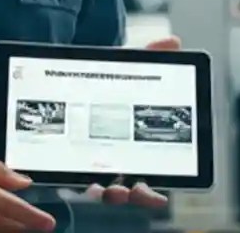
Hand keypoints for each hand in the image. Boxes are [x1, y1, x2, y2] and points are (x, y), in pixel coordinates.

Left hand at [81, 36, 180, 209]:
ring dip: (106, 195)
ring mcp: (88, 165)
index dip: (150, 192)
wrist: (67, 80)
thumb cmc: (102, 80)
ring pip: (100, 191)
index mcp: (130, 148)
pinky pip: (73, 181)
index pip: (143, 176)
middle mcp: (111, 163)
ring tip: (108, 190)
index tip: (158, 196)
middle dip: (129, 196)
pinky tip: (83, 182)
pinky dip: (80, 184)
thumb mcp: (123, 69)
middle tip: (127, 192)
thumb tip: (174, 42)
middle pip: (124, 190)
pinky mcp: (66, 163)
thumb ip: (148, 57)